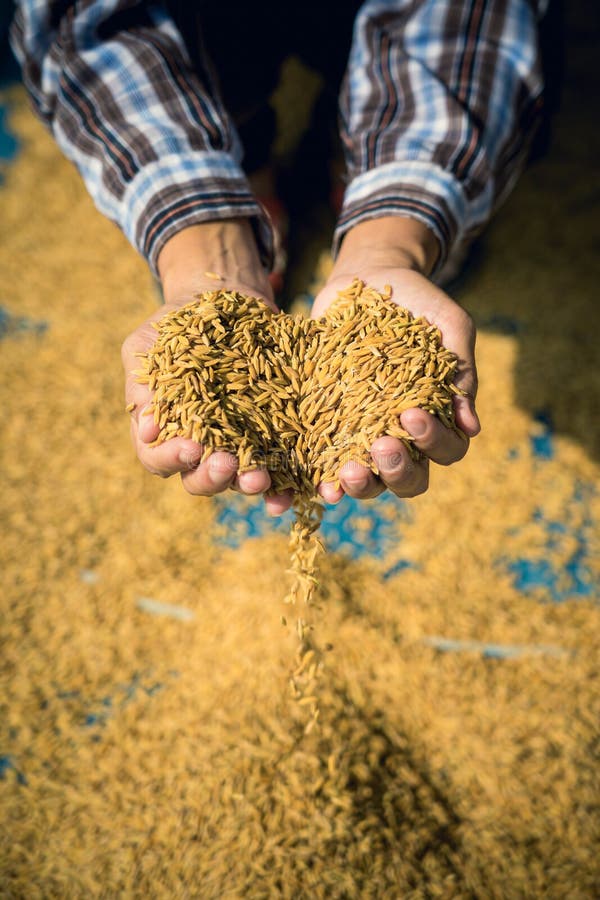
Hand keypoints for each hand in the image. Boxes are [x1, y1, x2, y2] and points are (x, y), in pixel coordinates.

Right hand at [122, 220, 291, 515]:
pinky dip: (286, 480)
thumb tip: (147, 430)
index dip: (171, 458)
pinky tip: (295, 483)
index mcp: (164, 430)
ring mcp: (238, 444)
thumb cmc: (176, 324)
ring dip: (248, 483)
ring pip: (238, 478)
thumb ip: (143, 383)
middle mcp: (200, 447)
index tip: (190, 447)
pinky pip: (279, 466)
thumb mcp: (149, 344)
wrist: (222, 301)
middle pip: (199, 479)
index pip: (158, 458)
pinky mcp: (272, 436)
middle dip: (212, 476)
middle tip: (227, 463)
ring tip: (260, 478)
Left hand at [311, 217, 479, 503]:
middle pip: (409, 480)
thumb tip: (472, 426)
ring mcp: (361, 435)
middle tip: (380, 446)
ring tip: (344, 471)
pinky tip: (309, 484)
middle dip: (396, 470)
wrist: (371, 278)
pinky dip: (316, 480)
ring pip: (368, 481)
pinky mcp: (325, 427)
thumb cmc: (420, 304)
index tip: (411, 413)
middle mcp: (401, 436)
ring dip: (359, 484)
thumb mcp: (448, 326)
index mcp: (437, 418)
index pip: (447, 449)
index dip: (433, 442)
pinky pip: (321, 464)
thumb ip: (460, 370)